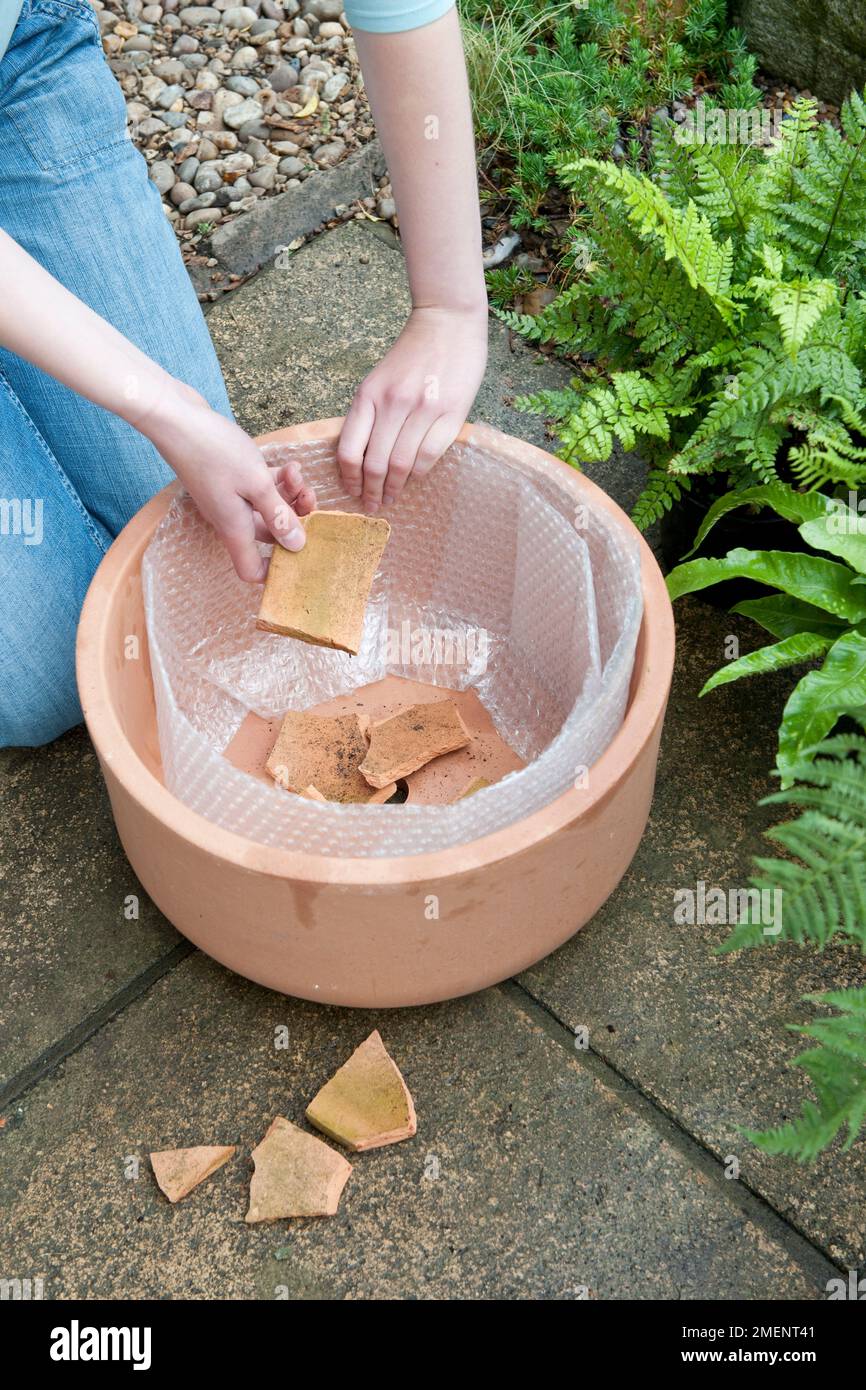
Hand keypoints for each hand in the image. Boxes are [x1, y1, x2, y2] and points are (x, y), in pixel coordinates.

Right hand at [144, 381, 315, 581]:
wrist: (175, 418)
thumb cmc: (214, 450)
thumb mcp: (256, 483)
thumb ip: (278, 515)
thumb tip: (297, 546)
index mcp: (235, 528)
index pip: (251, 570)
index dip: (274, 571)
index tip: (299, 555)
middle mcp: (230, 519)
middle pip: (268, 536)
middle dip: (294, 520)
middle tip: (309, 498)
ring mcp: (228, 499)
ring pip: (266, 508)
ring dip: (287, 494)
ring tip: (296, 473)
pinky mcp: (227, 480)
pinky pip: (257, 489)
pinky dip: (274, 480)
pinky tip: (287, 465)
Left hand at [337, 304, 487, 510]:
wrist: (447, 322)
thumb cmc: (411, 353)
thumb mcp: (377, 379)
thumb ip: (370, 413)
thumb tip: (362, 455)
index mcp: (368, 396)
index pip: (350, 450)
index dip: (349, 478)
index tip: (352, 491)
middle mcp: (392, 404)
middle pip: (375, 464)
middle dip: (371, 491)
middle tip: (372, 504)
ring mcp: (422, 409)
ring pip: (402, 464)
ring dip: (395, 487)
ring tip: (391, 497)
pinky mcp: (450, 413)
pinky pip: (430, 455)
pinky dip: (419, 473)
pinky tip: (415, 478)